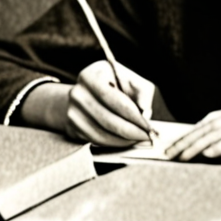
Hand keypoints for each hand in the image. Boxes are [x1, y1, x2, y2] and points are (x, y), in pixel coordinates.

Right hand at [19, 60, 156, 146]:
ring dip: (124, 140)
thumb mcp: (128, 78)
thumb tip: (146, 113)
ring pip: (102, 134)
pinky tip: (126, 141)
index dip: (134, 115)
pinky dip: (114, 144)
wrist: (85, 93)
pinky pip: (96, 141)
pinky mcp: (72, 128)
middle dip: (131, 131)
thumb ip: (142, 92)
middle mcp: (78, 94)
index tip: (148, 125)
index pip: (114, 100)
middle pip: (108, 120)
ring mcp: (72, 113)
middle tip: (147, 136)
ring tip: (139, 139)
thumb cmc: (112, 83)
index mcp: (91, 76)